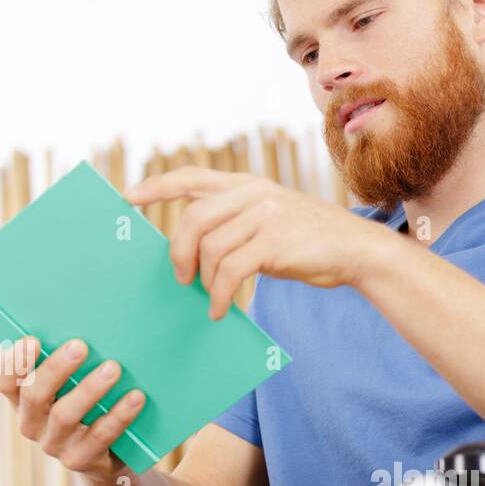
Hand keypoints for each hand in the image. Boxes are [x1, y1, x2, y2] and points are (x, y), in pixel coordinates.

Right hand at [0, 334, 143, 478]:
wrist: (104, 457)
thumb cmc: (86, 408)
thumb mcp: (69, 388)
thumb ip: (67, 365)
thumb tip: (88, 326)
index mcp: (22, 400)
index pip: (4, 381)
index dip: (14, 361)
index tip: (33, 339)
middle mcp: (32, 423)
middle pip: (34, 395)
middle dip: (56, 369)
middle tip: (80, 346)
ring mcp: (54, 445)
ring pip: (65, 416)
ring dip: (90, 389)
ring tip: (113, 368)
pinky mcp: (80, 460)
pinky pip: (100, 436)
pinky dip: (119, 415)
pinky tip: (135, 397)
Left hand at [124, 166, 385, 319]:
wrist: (355, 249)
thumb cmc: (308, 242)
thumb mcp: (269, 220)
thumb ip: (235, 223)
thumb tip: (194, 252)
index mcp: (247, 185)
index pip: (192, 177)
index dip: (158, 187)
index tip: (129, 198)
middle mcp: (253, 193)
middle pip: (193, 217)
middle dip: (179, 251)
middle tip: (181, 278)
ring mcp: (265, 215)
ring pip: (211, 247)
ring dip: (204, 280)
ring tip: (208, 298)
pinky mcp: (275, 242)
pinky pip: (231, 270)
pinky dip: (219, 294)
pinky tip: (219, 308)